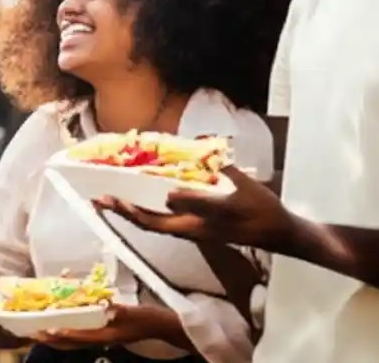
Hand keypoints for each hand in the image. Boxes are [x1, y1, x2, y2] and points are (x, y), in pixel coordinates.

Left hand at [34, 304, 178, 349]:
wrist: (157, 325)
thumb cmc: (145, 318)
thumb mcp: (130, 312)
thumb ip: (116, 310)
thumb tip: (105, 306)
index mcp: (108, 335)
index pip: (83, 337)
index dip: (67, 334)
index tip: (51, 331)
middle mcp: (101, 339)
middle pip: (73, 343)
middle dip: (54, 340)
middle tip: (36, 335)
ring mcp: (101, 338)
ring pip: (74, 342)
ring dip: (58, 339)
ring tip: (41, 334)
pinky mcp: (102, 335)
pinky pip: (80, 337)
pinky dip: (68, 334)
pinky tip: (59, 328)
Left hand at [96, 166, 298, 250]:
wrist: (278, 234)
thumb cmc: (262, 209)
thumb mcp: (246, 187)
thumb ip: (223, 166)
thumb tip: (204, 144)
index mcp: (208, 219)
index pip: (178, 210)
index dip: (154, 202)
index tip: (132, 192)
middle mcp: (195, 229)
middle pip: (152, 224)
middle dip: (125, 212)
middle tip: (100, 199)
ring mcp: (192, 232)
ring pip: (154, 226)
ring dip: (130, 214)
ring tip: (108, 201)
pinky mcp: (192, 231)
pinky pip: (162, 225)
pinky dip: (144, 214)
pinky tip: (133, 205)